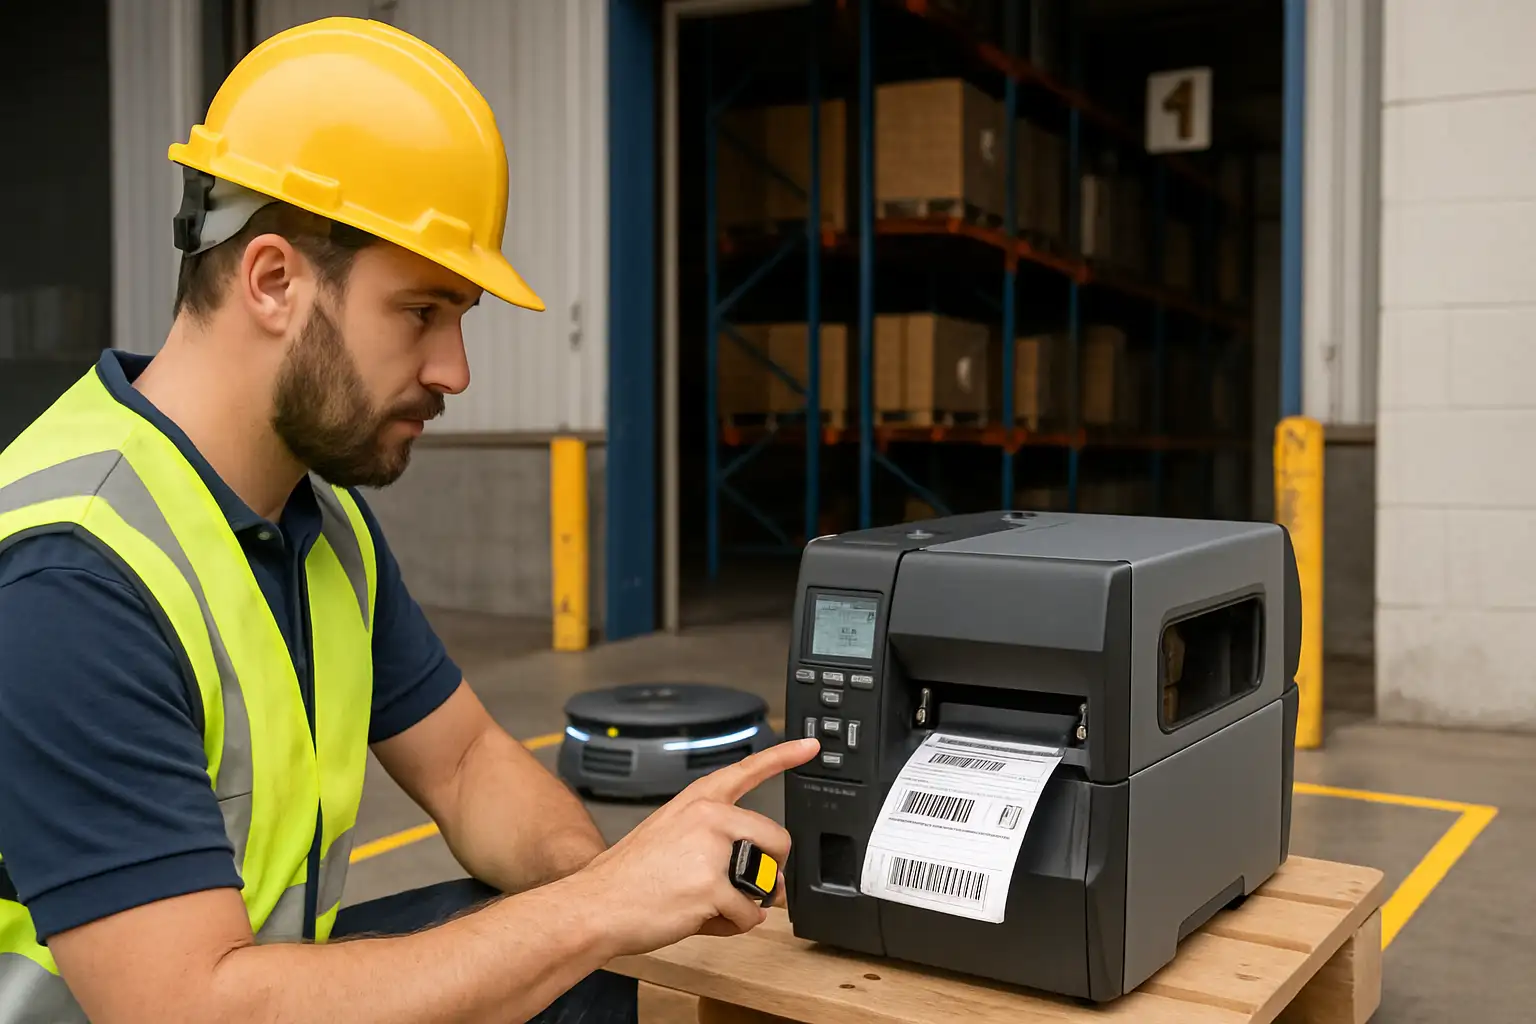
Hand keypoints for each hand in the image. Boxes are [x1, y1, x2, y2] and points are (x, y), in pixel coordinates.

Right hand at [569, 736, 819, 956]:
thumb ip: (717, 842)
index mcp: (698, 802)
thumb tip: (763, 874)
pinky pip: (748, 915)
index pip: (749, 770)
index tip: (810, 745)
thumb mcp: (670, 836)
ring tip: (707, 904)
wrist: (595, 905)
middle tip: (743, 888)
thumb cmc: (629, 876)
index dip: (785, 755)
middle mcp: (708, 817)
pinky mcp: (711, 885)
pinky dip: (732, 926)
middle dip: (770, 871)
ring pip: (765, 882)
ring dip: (746, 903)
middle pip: (777, 840)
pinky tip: (702, 919)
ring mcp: (711, 849)